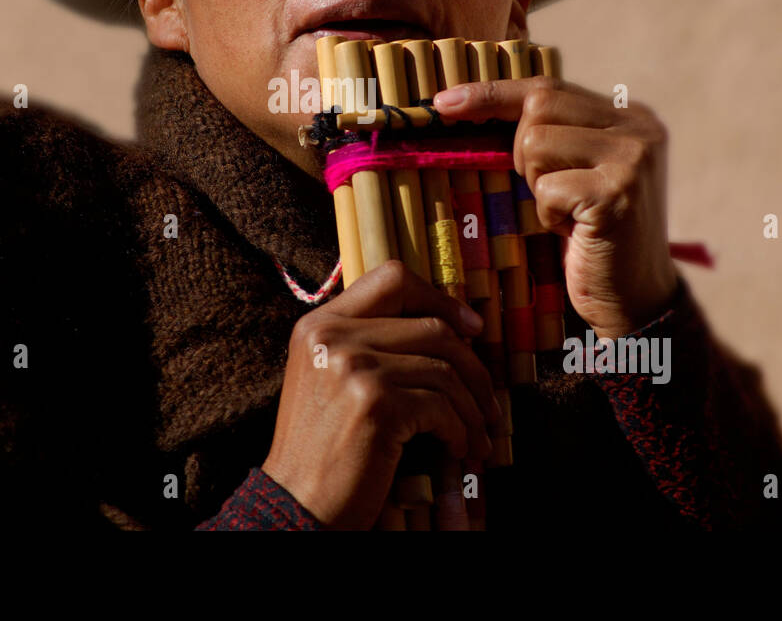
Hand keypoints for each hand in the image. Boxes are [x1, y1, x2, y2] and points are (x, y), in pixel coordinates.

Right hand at [262, 260, 498, 529]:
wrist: (295, 503)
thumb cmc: (322, 448)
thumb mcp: (329, 378)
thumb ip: (367, 344)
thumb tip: (449, 327)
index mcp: (319, 323)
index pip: (392, 278)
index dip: (439, 299)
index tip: (471, 328)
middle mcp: (332, 336)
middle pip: (431, 327)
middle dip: (473, 367)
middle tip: (487, 402)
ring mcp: (352, 366)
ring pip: (444, 369)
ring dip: (472, 407)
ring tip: (478, 434)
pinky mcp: (375, 403)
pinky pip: (441, 406)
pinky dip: (460, 431)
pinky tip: (459, 449)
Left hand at [433, 75, 679, 338]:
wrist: (634, 299)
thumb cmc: (589, 235)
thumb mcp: (575, 172)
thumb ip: (552, 134)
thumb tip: (461, 104)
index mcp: (629, 115)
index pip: (548, 87)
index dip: (492, 92)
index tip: (442, 102)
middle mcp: (639, 128)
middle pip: (540, 107)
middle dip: (521, 151)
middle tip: (547, 191)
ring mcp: (633, 159)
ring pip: (535, 144)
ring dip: (536, 185)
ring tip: (567, 212)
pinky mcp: (617, 193)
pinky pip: (546, 188)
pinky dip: (547, 215)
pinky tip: (574, 232)